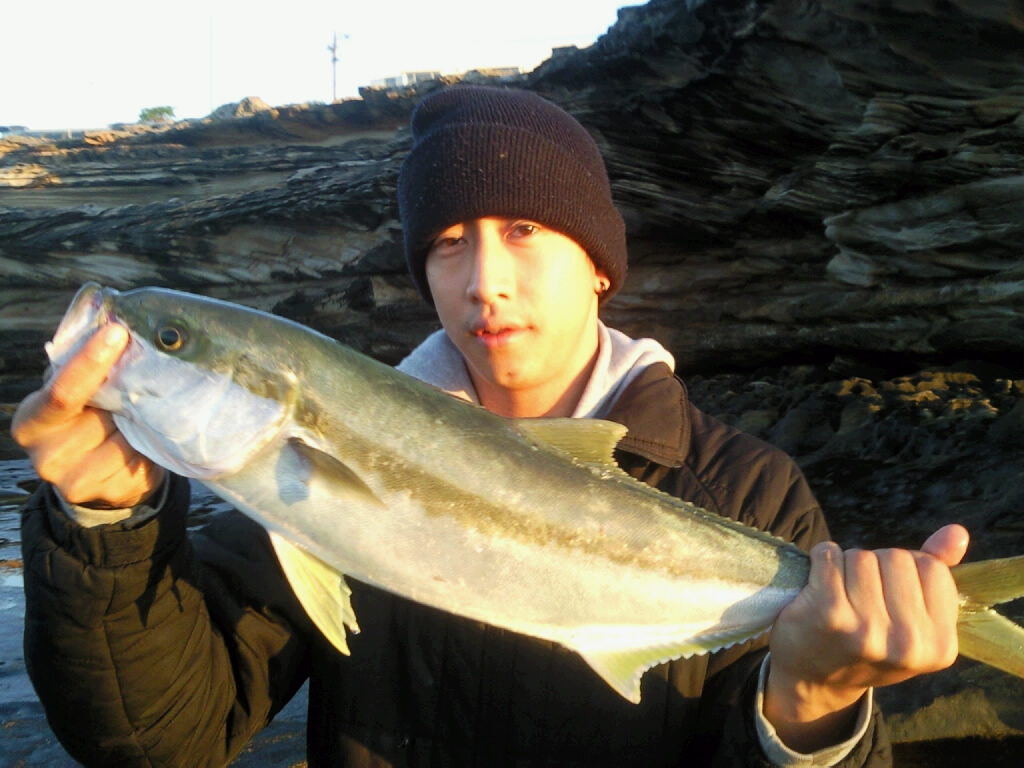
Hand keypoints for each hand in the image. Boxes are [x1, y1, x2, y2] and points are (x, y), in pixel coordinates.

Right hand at [11, 323, 163, 507]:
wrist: (100, 475)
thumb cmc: (90, 421)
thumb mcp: (79, 396)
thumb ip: (87, 373)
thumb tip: (120, 330)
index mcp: (32, 421)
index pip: (62, 391)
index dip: (90, 361)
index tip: (118, 333)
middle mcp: (45, 454)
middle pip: (101, 415)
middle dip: (127, 398)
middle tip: (142, 385)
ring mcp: (73, 480)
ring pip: (124, 438)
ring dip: (140, 423)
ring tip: (137, 419)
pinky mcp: (107, 494)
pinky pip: (139, 460)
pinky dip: (148, 446)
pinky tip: (143, 442)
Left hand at [765, 524, 967, 751]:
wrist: (814, 677)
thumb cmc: (869, 641)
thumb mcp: (912, 620)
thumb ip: (936, 575)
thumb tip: (957, 534)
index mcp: (940, 645)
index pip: (932, 567)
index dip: (907, 571)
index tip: (891, 598)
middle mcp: (908, 642)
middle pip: (896, 557)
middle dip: (877, 567)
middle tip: (862, 599)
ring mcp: (867, 629)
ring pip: (862, 555)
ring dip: (847, 565)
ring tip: (842, 594)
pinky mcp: (829, 613)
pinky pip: (829, 555)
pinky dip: (821, 559)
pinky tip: (818, 583)